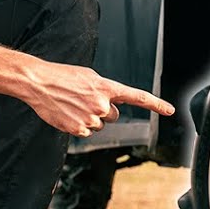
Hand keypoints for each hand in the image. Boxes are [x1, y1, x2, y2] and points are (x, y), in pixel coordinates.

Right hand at [25, 62, 174, 137]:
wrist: (39, 83)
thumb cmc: (62, 76)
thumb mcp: (88, 77)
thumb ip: (104, 89)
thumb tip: (111, 104)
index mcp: (106, 87)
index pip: (137, 97)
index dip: (156, 104)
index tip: (170, 110)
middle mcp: (102, 104)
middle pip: (113, 116)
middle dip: (103, 110)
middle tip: (84, 100)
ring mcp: (91, 118)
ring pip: (99, 125)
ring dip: (89, 118)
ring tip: (73, 105)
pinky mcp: (78, 129)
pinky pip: (87, 132)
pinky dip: (78, 126)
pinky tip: (67, 114)